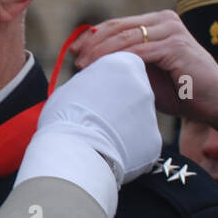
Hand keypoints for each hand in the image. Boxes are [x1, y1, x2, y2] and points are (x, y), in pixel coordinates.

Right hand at [35, 51, 161, 185]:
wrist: (74, 151)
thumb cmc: (64, 116)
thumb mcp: (70, 87)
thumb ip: (88, 83)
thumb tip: (86, 89)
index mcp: (122, 66)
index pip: (126, 65)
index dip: (112, 79)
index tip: (99, 90)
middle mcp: (143, 86)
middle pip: (136, 91)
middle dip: (121, 103)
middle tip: (99, 115)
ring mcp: (150, 115)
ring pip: (138, 118)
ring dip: (124, 125)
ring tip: (100, 135)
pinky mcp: (153, 141)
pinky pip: (141, 142)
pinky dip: (128, 147)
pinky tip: (110, 150)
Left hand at [71, 10, 217, 142]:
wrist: (216, 104)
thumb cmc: (182, 91)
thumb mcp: (148, 73)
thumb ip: (126, 62)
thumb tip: (92, 63)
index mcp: (157, 22)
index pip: (118, 25)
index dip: (93, 36)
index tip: (73, 50)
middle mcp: (164, 20)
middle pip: (118, 27)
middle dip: (92, 42)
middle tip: (75, 58)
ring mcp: (171, 30)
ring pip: (125, 37)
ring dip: (101, 51)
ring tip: (84, 65)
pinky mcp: (176, 45)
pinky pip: (139, 51)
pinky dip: (118, 58)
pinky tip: (103, 68)